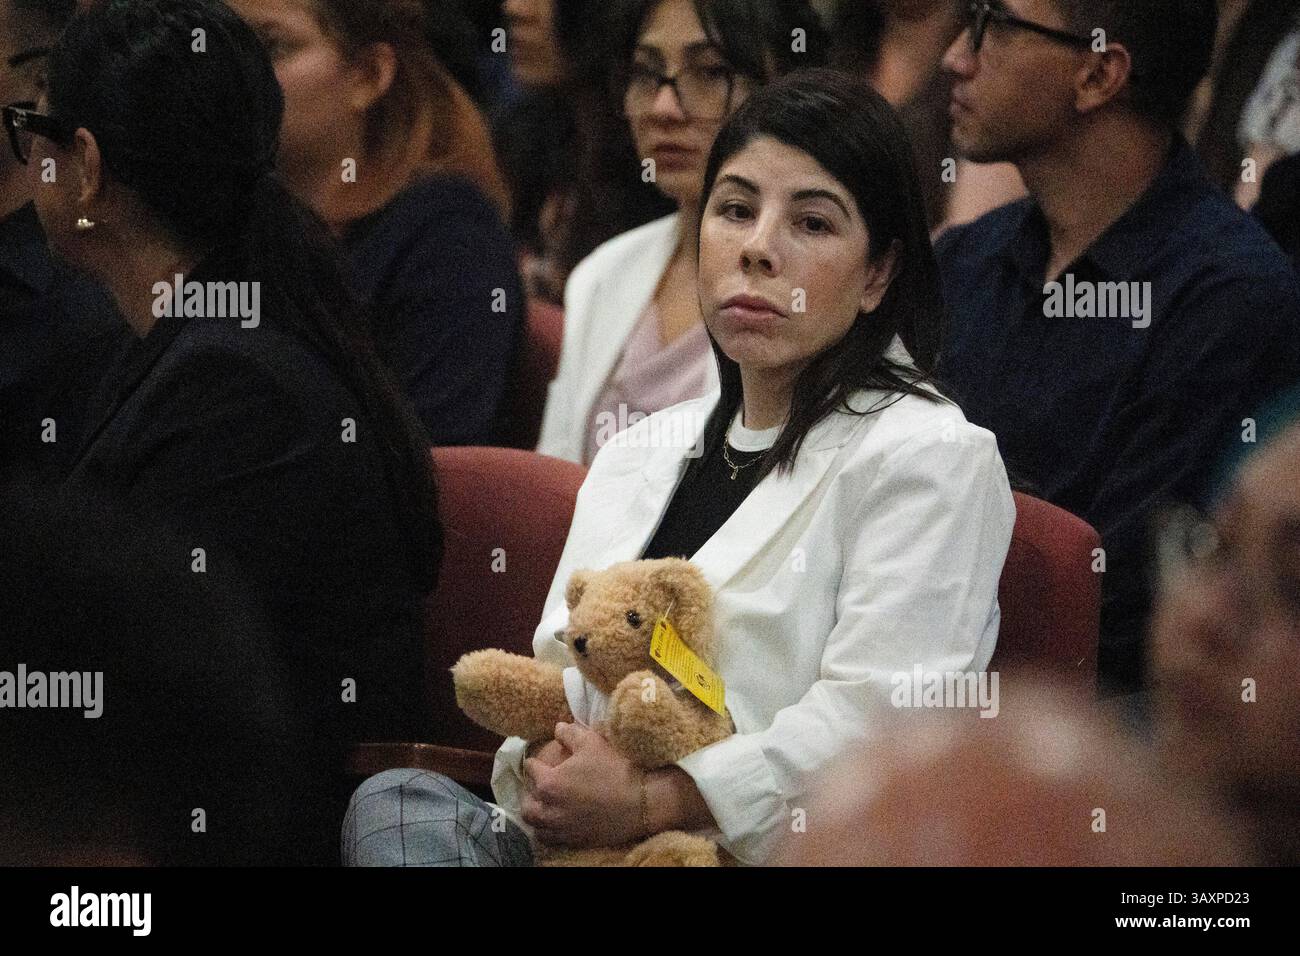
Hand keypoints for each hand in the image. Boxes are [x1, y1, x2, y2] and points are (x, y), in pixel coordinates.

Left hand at [521, 722, 643, 847]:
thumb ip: (570, 733)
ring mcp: (561, 828)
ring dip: (537, 813)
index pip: (531, 769)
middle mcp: (550, 809)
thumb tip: (557, 727)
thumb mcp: (592, 742)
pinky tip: (556, 822)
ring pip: (536, 825)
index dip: (534, 762)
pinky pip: (550, 838)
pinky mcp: (573, 840)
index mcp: (550, 783)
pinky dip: (548, 830)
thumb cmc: (615, 770)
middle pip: (527, 803)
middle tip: (538, 785)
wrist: (641, 803)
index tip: (538, 760)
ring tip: (544, 806)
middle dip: (529, 793)